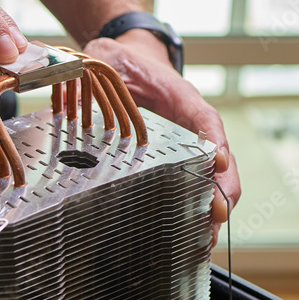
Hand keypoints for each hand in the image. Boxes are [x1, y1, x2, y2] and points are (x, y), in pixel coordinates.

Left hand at [83, 31, 240, 245]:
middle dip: (220, 191)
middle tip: (214, 219)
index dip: (216, 142)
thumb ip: (99, 68)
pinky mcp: (176, 159)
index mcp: (182, 98)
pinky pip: (193, 185)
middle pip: (218, 159)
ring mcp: (188, 144)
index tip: (219, 165)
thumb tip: (78, 81)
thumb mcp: (109, 58)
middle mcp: (192, 124)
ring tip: (204, 241)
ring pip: (211, 179)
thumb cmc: (124, 60)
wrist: (131, 59)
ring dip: (209, 209)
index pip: (205, 120)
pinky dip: (194, 209)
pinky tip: (189, 236)